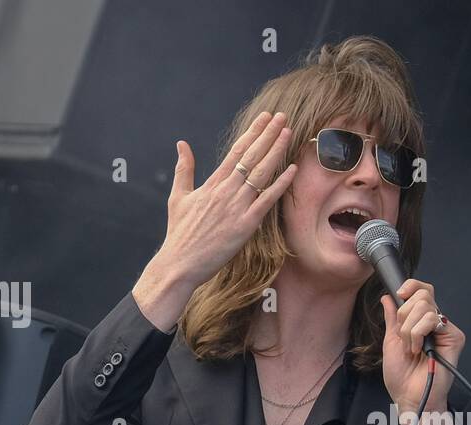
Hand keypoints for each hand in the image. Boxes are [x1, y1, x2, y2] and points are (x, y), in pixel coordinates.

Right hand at [133, 111, 297, 331]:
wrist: (179, 262)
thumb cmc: (179, 233)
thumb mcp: (178, 196)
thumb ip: (183, 169)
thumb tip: (181, 144)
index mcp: (212, 183)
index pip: (237, 151)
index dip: (253, 132)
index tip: (266, 118)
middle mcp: (226, 190)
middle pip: (251, 156)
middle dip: (268, 134)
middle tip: (283, 116)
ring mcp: (236, 207)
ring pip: (260, 173)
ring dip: (276, 151)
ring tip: (288, 133)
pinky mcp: (245, 225)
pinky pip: (266, 201)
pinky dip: (280, 185)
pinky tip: (292, 170)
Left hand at [381, 278, 462, 420]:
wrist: (409, 396)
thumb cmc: (402, 377)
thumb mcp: (391, 341)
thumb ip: (392, 318)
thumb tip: (387, 298)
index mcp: (421, 322)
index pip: (422, 291)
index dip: (411, 286)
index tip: (400, 294)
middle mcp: (436, 323)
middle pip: (423, 294)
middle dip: (405, 315)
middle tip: (404, 337)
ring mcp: (446, 330)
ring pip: (425, 306)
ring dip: (409, 329)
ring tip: (411, 348)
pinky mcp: (454, 337)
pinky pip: (432, 319)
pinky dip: (418, 334)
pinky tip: (419, 350)